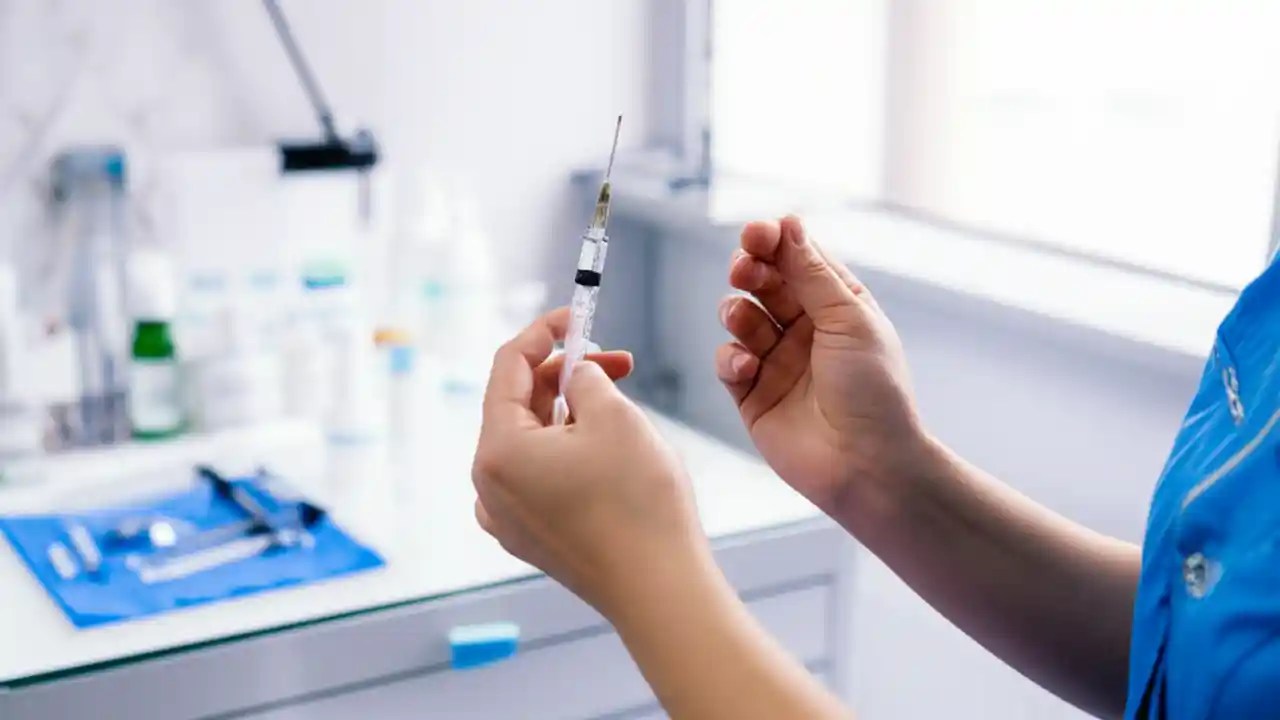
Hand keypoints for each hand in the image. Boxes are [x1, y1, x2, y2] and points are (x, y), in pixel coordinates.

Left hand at [473, 308, 710, 614]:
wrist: (660, 590)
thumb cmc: (638, 503)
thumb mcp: (614, 415)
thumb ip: (586, 377)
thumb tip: (577, 373)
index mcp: (497, 450)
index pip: (507, 367)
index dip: (543, 332)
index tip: (576, 316)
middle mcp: (488, 486)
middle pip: (518, 405)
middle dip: (565, 375)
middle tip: (618, 362)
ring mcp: (508, 517)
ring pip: (532, 441)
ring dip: (571, 413)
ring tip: (621, 409)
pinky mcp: (532, 538)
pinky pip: (540, 477)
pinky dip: (567, 451)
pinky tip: (607, 452)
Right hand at [716, 216, 927, 516]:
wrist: (867, 465)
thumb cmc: (874, 391)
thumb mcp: (849, 319)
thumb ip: (812, 273)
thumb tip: (788, 223)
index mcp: (837, 306)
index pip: (798, 260)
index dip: (775, 242)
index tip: (758, 233)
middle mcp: (805, 330)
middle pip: (764, 283)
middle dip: (750, 270)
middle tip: (744, 268)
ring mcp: (777, 362)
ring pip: (740, 318)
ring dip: (737, 311)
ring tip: (742, 319)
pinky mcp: (752, 395)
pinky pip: (728, 362)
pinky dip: (731, 358)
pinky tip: (747, 367)